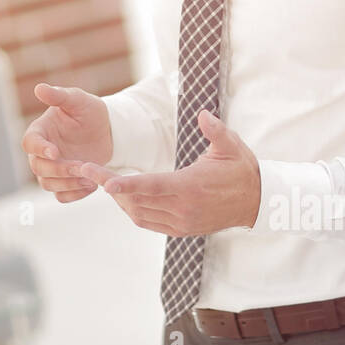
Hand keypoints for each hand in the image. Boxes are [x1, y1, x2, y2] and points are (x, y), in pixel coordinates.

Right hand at [21, 82, 113, 203]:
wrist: (108, 131)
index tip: (55, 152)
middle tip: (81, 166)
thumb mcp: (77, 100)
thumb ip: (59, 96)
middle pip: (38, 168)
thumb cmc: (90, 111)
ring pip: (48, 184)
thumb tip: (39, 88)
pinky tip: (91, 185)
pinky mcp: (65, 183)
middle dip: (59, 169)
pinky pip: (62, 196)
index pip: (30, 143)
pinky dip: (75, 194)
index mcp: (40, 132)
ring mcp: (52, 169)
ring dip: (68, 183)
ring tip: (90, 177)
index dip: (39, 149)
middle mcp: (42, 153)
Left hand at [74, 110, 260, 234]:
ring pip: (139, 214)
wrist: (257, 202)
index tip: (104, 182)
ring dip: (119, 199)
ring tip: (103, 181)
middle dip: (110, 186)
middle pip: (137, 200)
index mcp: (191, 187)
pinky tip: (124, 197)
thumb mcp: (231, 146)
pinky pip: (148, 222)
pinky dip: (132, 210)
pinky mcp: (181, 230)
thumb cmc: (241, 169)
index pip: (151, 186)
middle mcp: (183, 208)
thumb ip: (215, 130)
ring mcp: (181, 222)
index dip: (126, 185)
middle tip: (87, 170)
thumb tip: (203, 115)